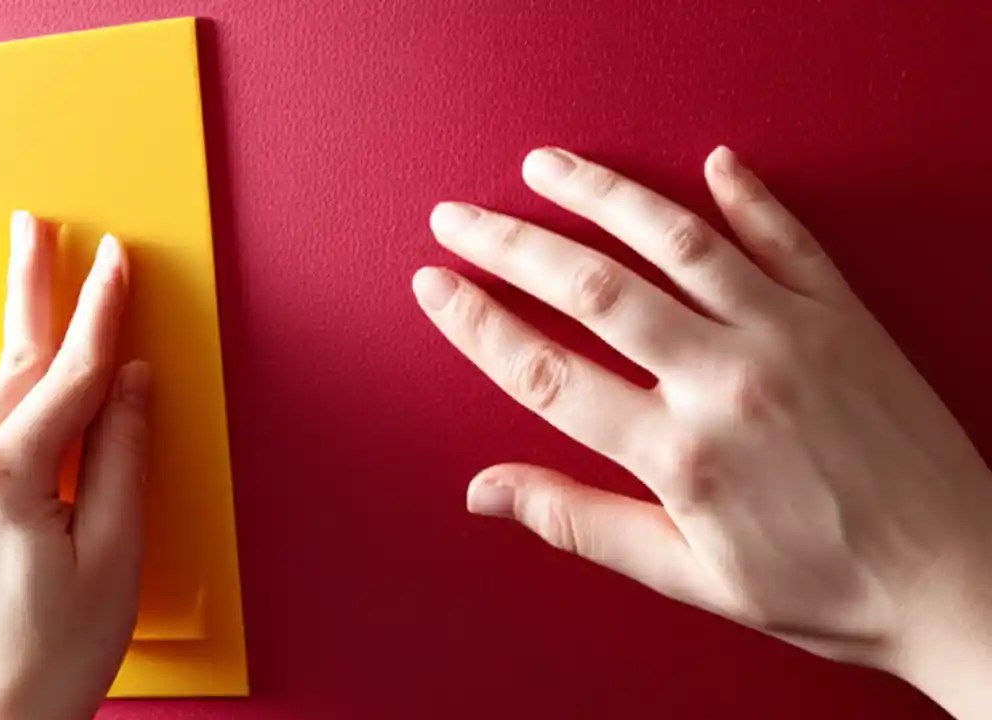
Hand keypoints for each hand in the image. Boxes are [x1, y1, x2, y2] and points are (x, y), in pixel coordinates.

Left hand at [0, 212, 145, 719]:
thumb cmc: (54, 657)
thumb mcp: (115, 555)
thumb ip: (122, 456)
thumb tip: (131, 385)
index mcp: (5, 478)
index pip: (70, 373)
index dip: (102, 311)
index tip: (116, 261)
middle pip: (13, 366)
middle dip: (33, 291)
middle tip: (39, 228)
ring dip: (24, 354)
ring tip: (38, 297)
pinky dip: (7, 410)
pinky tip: (25, 403)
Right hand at [413, 147, 991, 718]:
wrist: (962, 578)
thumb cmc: (825, 587)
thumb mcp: (689, 577)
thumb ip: (581, 523)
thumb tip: (485, 492)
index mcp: (681, 456)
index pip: (548, 374)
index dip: (478, 324)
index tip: (434, 285)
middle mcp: (726, 380)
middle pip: (593, 290)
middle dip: (512, 245)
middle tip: (458, 216)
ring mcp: (789, 336)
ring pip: (676, 242)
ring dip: (601, 196)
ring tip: (544, 166)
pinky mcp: (844, 315)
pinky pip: (787, 236)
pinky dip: (748, 196)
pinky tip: (711, 163)